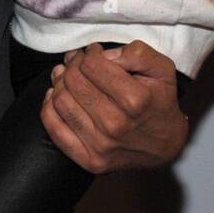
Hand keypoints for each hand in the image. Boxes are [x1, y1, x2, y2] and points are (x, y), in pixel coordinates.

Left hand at [40, 40, 188, 173]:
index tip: (94, 52)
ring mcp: (100, 146)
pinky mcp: (89, 161)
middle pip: (74, 81)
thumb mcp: (162, 69)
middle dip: (72, 64)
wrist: (165, 146)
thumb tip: (103, 55)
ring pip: (60, 101)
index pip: (92, 65)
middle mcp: (116, 125)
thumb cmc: (161, 101)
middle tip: (78, 61)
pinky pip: (54, 129)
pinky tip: (56, 96)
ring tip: (67, 75)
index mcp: (135, 100)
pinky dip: (48, 107)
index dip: (89, 53)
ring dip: (59, 82)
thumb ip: (137, 53)